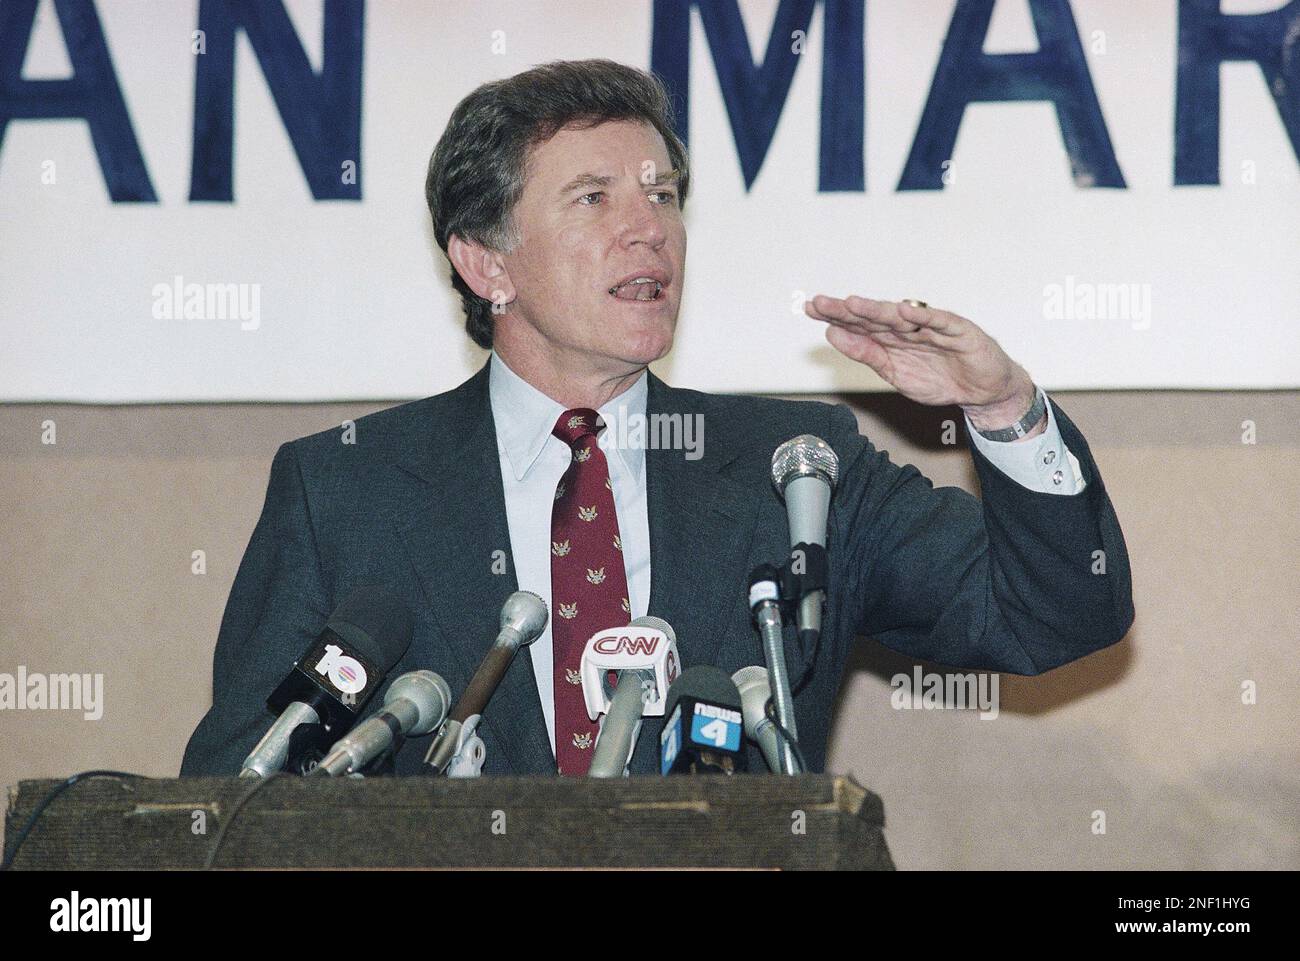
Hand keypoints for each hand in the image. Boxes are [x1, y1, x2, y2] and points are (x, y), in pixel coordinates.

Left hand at [805, 294, 1039, 433]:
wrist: (982, 391)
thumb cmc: (940, 378)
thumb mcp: (895, 373)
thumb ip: (866, 354)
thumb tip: (832, 334)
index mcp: (891, 337)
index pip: (859, 324)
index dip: (836, 316)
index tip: (810, 309)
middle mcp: (909, 327)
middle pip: (874, 316)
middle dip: (847, 310)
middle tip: (820, 303)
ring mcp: (933, 327)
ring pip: (902, 317)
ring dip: (877, 310)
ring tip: (853, 304)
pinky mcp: (959, 331)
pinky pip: (940, 322)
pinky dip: (924, 316)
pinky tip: (905, 310)